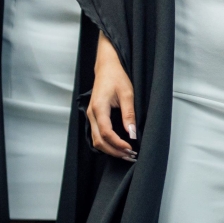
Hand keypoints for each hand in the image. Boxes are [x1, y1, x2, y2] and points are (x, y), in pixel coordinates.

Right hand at [85, 34, 136, 160]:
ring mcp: (91, 115)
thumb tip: (132, 133)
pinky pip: (96, 134)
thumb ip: (129, 114)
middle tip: (130, 156)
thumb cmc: (117, 77)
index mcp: (99, 108)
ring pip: (96, 140)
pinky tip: (118, 146)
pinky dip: (106, 143)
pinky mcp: (93, 116)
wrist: (107, 66)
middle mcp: (91, 113)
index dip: (118, 144)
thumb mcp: (127, 94)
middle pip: (99, 141)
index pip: (106, 133)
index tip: (131, 149)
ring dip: (110, 149)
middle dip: (114, 151)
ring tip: (126, 153)